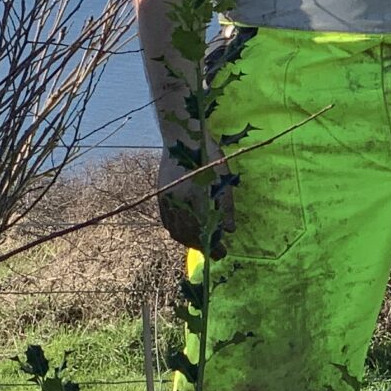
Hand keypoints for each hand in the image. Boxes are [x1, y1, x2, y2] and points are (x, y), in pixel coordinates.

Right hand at [156, 121, 232, 251]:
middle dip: (201, 246)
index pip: (205, 230)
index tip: (222, 252)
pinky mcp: (160, 196)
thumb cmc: (207, 155)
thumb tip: (229, 229)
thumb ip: (226, 206)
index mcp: (197, 197)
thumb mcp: (223, 178)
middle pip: (189, 234)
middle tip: (214, 251)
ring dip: (188, 241)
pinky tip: (184, 231)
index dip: (214, 245)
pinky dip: (175, 230)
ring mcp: (167, 199)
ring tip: (200, 243)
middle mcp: (179, 201)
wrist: (182, 138)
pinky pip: (166, 221)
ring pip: (175, 230)